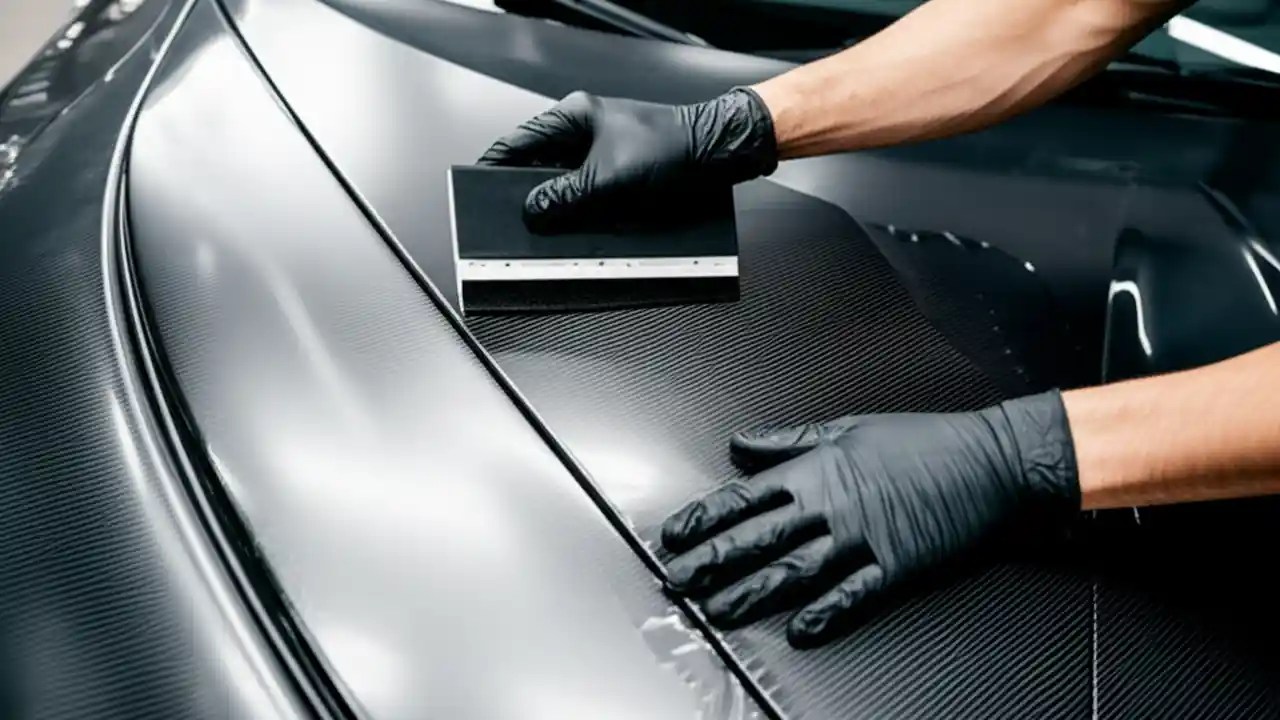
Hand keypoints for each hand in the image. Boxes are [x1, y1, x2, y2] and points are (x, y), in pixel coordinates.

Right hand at [477, 88, 776, 232]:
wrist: (720, 154)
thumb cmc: (675, 148)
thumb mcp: (609, 179)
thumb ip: (565, 197)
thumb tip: (534, 211)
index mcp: (574, 117)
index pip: (518, 143)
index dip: (496, 168)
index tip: (479, 190)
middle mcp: (586, 133)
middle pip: (540, 170)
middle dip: (530, 197)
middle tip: (517, 222)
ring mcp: (602, 155)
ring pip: (565, 189)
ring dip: (561, 211)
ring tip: (552, 232)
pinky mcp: (620, 176)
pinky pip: (590, 200)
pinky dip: (584, 217)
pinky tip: (583, 233)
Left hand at [660, 391, 1079, 647]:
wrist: (989, 461)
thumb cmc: (922, 441)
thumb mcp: (848, 427)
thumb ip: (788, 440)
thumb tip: (742, 443)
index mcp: (817, 469)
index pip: (746, 496)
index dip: (705, 517)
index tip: (676, 534)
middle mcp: (832, 504)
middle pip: (758, 537)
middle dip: (712, 561)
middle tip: (677, 580)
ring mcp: (862, 538)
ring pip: (794, 570)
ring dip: (751, 593)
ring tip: (718, 610)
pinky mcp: (895, 566)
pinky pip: (852, 594)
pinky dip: (825, 613)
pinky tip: (800, 631)